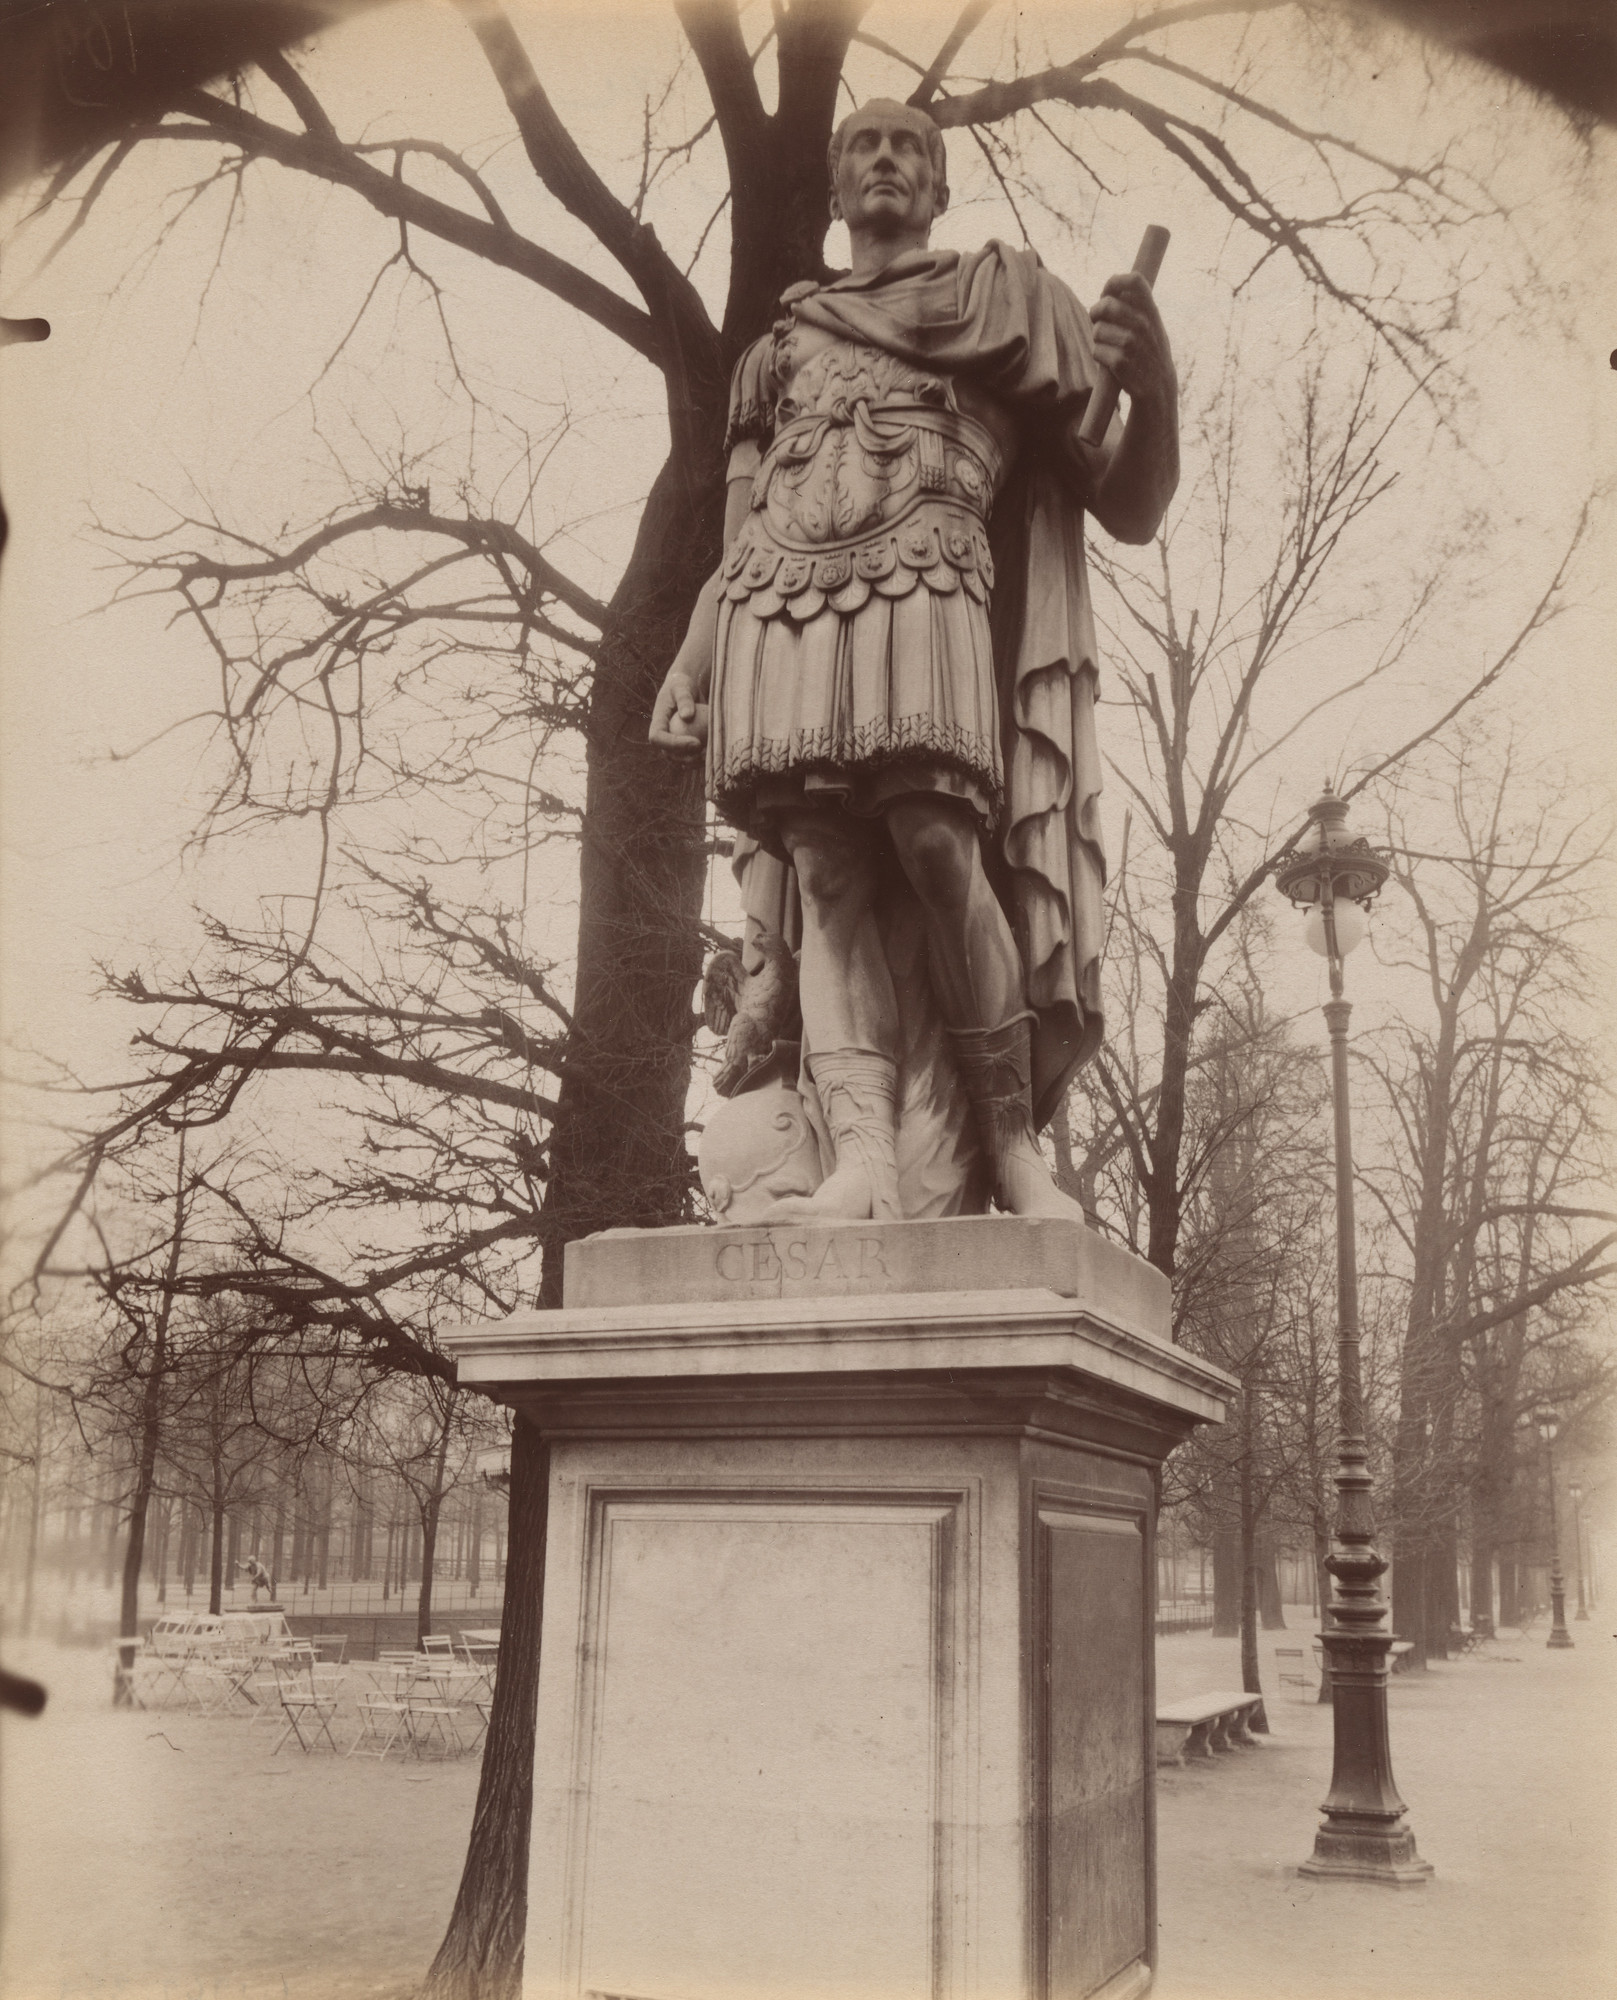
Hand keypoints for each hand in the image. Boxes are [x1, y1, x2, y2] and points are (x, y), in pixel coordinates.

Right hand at [650, 669, 708, 752]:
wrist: (685, 689)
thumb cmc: (682, 685)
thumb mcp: (682, 687)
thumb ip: (684, 699)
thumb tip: (687, 717)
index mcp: (657, 721)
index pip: (657, 738)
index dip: (674, 744)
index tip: (696, 742)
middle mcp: (662, 735)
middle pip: (668, 754)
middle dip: (686, 758)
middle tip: (705, 754)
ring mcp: (671, 742)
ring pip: (679, 759)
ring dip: (695, 762)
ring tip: (711, 757)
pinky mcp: (682, 745)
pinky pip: (690, 756)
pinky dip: (701, 758)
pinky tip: (716, 756)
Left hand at [1090, 270, 1175, 406]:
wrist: (1158, 388)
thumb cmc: (1150, 352)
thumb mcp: (1153, 326)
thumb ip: (1136, 307)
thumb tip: (1108, 291)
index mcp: (1151, 312)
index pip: (1134, 280)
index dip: (1114, 281)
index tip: (1106, 291)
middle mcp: (1143, 325)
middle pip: (1106, 305)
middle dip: (1095, 312)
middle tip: (1096, 320)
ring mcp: (1131, 344)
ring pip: (1097, 330)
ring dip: (1098, 339)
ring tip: (1110, 346)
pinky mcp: (1120, 362)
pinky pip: (1096, 351)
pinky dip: (1099, 356)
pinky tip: (1111, 362)